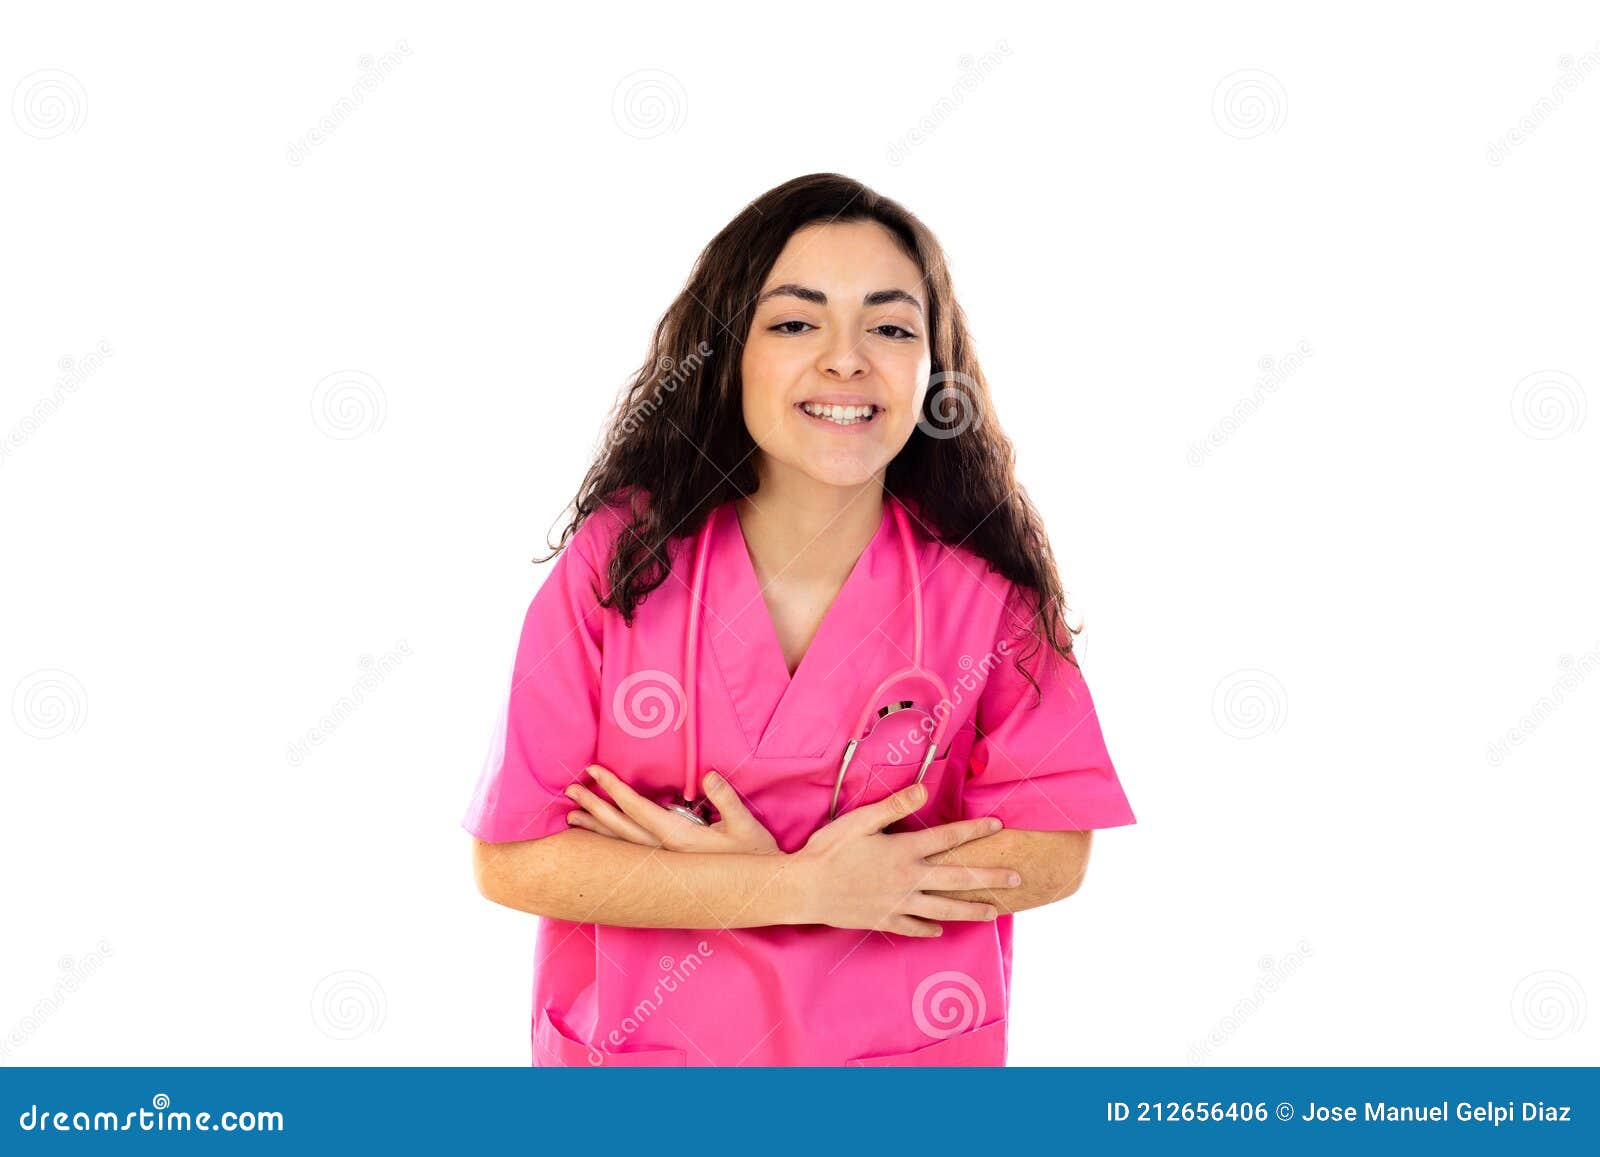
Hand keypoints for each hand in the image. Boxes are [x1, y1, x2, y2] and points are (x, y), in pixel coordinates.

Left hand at [565, 764, 779, 855]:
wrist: (763, 895)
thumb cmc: (756, 857)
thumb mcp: (746, 825)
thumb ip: (725, 799)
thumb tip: (707, 775)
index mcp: (680, 839)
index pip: (637, 809)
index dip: (614, 789)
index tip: (594, 771)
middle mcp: (664, 855)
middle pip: (620, 827)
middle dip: (594, 806)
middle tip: (571, 789)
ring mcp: (664, 866)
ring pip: (620, 845)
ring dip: (595, 828)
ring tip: (571, 816)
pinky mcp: (667, 872)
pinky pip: (629, 857)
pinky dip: (609, 847)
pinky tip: (597, 842)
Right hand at [788, 782, 1021, 936]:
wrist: (803, 889)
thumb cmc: (829, 850)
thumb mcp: (860, 820)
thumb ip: (895, 807)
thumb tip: (924, 790)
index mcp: (903, 851)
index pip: (947, 838)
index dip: (974, 830)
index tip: (998, 826)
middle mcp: (907, 880)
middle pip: (957, 878)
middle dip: (989, 878)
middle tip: (1016, 879)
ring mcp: (898, 904)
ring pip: (943, 909)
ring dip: (971, 910)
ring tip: (993, 912)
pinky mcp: (884, 920)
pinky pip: (913, 927)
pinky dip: (929, 929)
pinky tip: (941, 930)